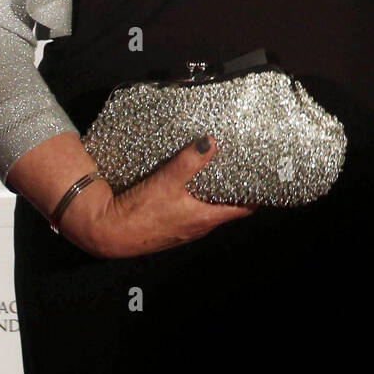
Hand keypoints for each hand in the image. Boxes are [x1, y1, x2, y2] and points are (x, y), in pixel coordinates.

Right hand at [58, 137, 255, 257]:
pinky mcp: (169, 225)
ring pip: (209, 208)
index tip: (266, 179)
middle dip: (237, 189)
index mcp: (205, 219)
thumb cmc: (139, 213)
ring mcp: (184, 228)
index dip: (256, 195)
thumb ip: (188, 161)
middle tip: (244, 166)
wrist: (108, 232)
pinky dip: (197, 196)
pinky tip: (190, 182)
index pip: (243, 209)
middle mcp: (198, 227)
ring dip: (216, 192)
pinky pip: (191, 209)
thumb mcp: (166, 182)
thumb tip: (211, 141)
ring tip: (221, 168)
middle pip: (227, 207)